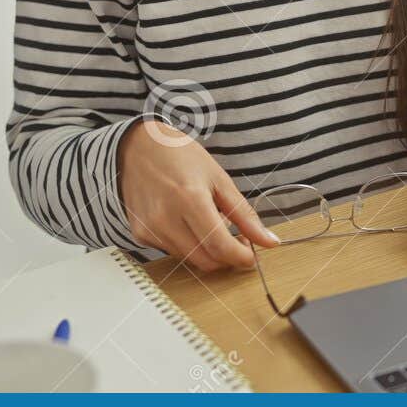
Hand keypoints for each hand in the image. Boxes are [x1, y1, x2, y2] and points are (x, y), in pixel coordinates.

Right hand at [118, 119, 279, 270]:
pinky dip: (187, 244)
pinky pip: (172, 251)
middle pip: (206, 260)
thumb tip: (269, 241)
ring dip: (206, 250)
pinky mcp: (140, 234)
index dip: (241, 256)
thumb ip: (244, 214)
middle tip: (236, 240)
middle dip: (226, 257)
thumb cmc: (179, 156)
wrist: (137, 146)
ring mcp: (150, 229)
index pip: (220, 246)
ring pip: (190, 258)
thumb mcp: (219, 178)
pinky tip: (186, 221)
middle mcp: (166, 219)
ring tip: (210, 223)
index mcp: (190, 199)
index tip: (251, 255)